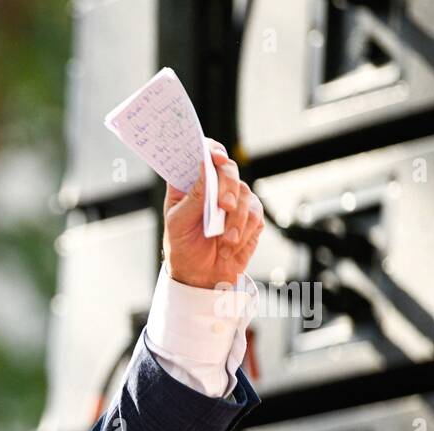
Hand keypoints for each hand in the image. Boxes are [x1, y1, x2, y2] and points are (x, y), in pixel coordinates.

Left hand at [163, 138, 263, 288]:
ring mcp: (234, 199)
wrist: (200, 276)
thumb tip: (203, 166)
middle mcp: (213, 186)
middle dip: (227, 187)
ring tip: (223, 241)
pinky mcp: (251, 216)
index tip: (215, 158)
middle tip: (224, 207)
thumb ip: (192, 196)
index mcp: (190, 183)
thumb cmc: (182, 246)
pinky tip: (229, 246)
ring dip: (234, 219)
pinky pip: (255, 215)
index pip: (202, 154)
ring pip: (245, 193)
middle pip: (228, 169)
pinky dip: (242, 231)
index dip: (210, 150)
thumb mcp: (179, 223)